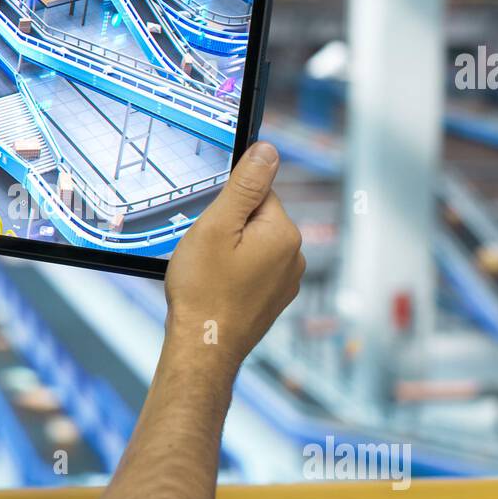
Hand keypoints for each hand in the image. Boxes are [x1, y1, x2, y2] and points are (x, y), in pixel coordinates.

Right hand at [164, 141, 304, 369]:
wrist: (203, 347)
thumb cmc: (203, 291)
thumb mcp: (217, 226)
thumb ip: (245, 185)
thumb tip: (267, 151)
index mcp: (284, 234)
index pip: (259, 193)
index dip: (228, 206)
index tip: (212, 227)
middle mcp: (294, 257)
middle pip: (257, 220)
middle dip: (229, 230)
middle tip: (206, 254)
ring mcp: (286, 282)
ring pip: (254, 247)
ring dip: (231, 253)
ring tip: (209, 275)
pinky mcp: (274, 300)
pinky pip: (254, 271)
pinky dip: (235, 275)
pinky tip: (217, 290)